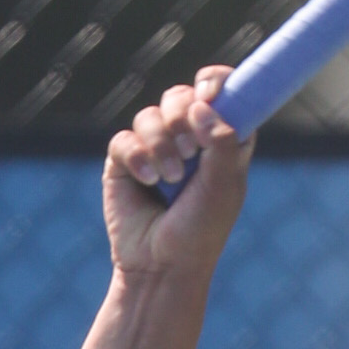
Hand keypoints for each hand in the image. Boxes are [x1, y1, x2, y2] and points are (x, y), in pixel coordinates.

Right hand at [103, 68, 250, 285]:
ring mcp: (153, 150)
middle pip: (180, 97)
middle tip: (190, 149)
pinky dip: (137, 156)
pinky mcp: (123, 163)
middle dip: (182, 116)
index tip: (210, 91)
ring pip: (150, 115)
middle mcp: (187, 140)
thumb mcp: (224, 185)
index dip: (215, 82)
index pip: (219, 94)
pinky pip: (124, 139)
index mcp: (219, 141)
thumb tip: (202, 104)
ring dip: (161, 144)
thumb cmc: (201, 230)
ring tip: (170, 178)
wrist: (161, 267)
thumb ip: (223, 140)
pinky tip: (147, 181)